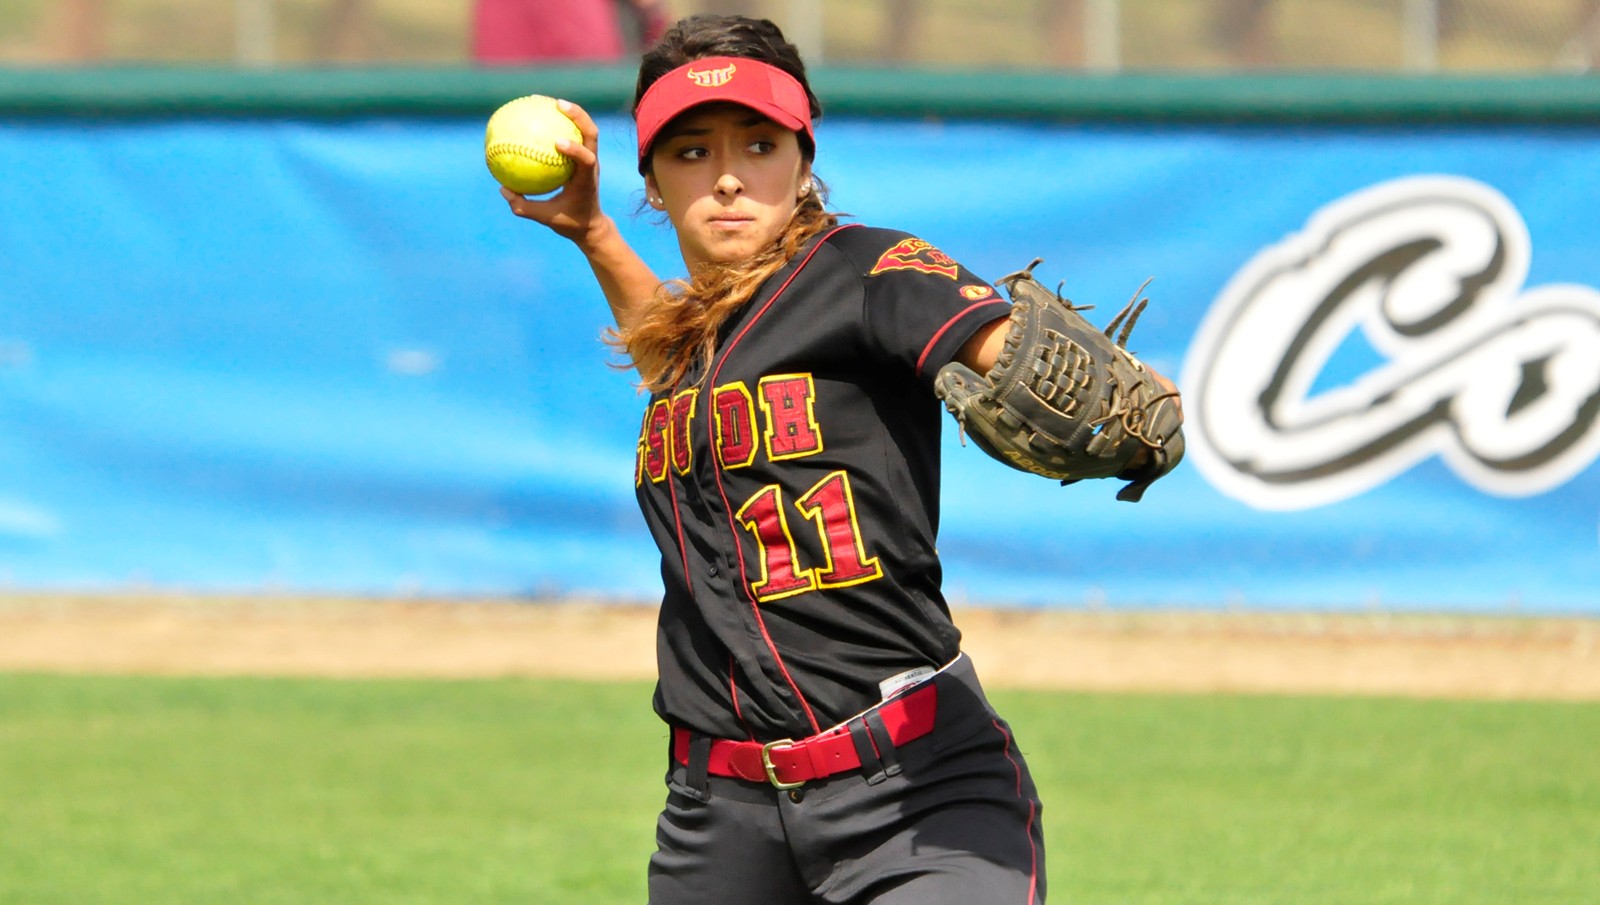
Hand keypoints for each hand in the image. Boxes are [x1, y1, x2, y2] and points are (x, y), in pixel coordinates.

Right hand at [500, 100, 608, 249]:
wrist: (591, 225)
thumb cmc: (570, 222)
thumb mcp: (546, 219)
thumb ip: (524, 207)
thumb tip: (503, 189)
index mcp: (586, 181)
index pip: (587, 161)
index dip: (576, 150)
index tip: (558, 142)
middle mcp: (592, 166)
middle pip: (592, 134)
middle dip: (578, 116)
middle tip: (558, 104)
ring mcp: (591, 159)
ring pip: (587, 129)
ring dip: (573, 113)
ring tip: (550, 101)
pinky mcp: (586, 157)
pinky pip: (575, 135)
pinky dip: (562, 124)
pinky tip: (543, 116)